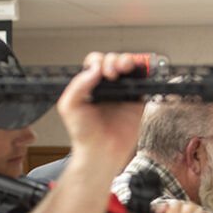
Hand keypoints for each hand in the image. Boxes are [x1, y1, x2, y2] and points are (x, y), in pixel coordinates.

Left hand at [56, 52, 145, 171]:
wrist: (101, 151)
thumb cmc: (84, 133)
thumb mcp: (70, 106)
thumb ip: (79, 85)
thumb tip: (94, 69)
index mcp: (90, 85)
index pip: (95, 63)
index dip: (99, 62)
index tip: (100, 70)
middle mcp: (107, 87)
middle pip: (113, 61)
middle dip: (114, 60)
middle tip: (112, 72)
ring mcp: (123, 93)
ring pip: (128, 68)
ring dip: (127, 62)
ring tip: (124, 68)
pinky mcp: (137, 101)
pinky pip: (142, 83)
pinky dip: (141, 76)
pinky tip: (136, 77)